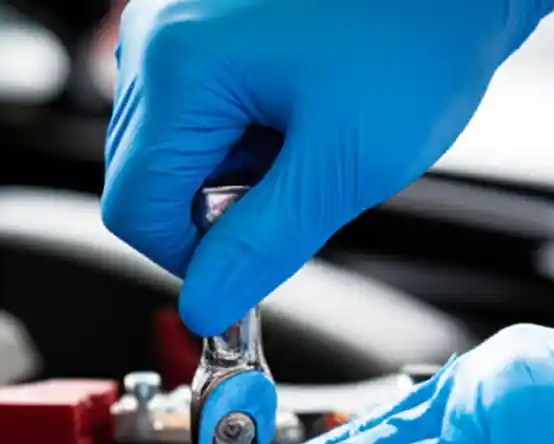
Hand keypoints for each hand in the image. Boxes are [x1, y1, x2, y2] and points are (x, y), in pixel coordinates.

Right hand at [102, 0, 553, 335]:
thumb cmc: (418, 40)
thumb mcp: (343, 165)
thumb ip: (261, 245)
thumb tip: (204, 305)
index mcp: (180, 66)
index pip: (135, 209)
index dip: (191, 258)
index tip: (247, 265)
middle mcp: (157, 34)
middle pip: (143, 177)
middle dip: (213, 209)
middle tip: (295, 190)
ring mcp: (175, 20)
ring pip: (167, 148)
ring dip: (228, 170)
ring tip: (303, 141)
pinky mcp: (199, 20)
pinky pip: (190, 108)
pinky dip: (236, 133)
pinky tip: (292, 115)